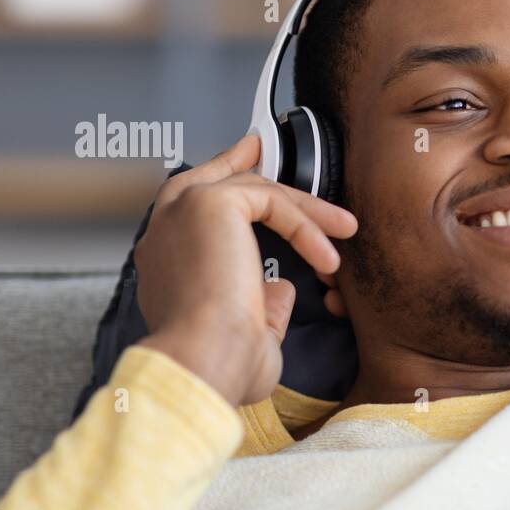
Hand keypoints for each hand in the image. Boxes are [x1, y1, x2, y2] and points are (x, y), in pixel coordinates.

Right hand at [134, 133, 357, 406]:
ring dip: (306, 211)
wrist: (203, 361)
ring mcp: (183, 212)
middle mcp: (165, 232)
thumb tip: (284, 287)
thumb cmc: (218, 363)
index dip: (221, 187)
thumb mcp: (246, 330)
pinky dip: (306, 225)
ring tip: (345, 229)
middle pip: (210, 181)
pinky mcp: (210, 203)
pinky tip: (327, 257)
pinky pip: (271, 202)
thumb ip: (263, 303)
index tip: (245, 166)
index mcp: (165, 263)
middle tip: (262, 146)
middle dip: (241, 163)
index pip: (191, 213)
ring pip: (254, 193)